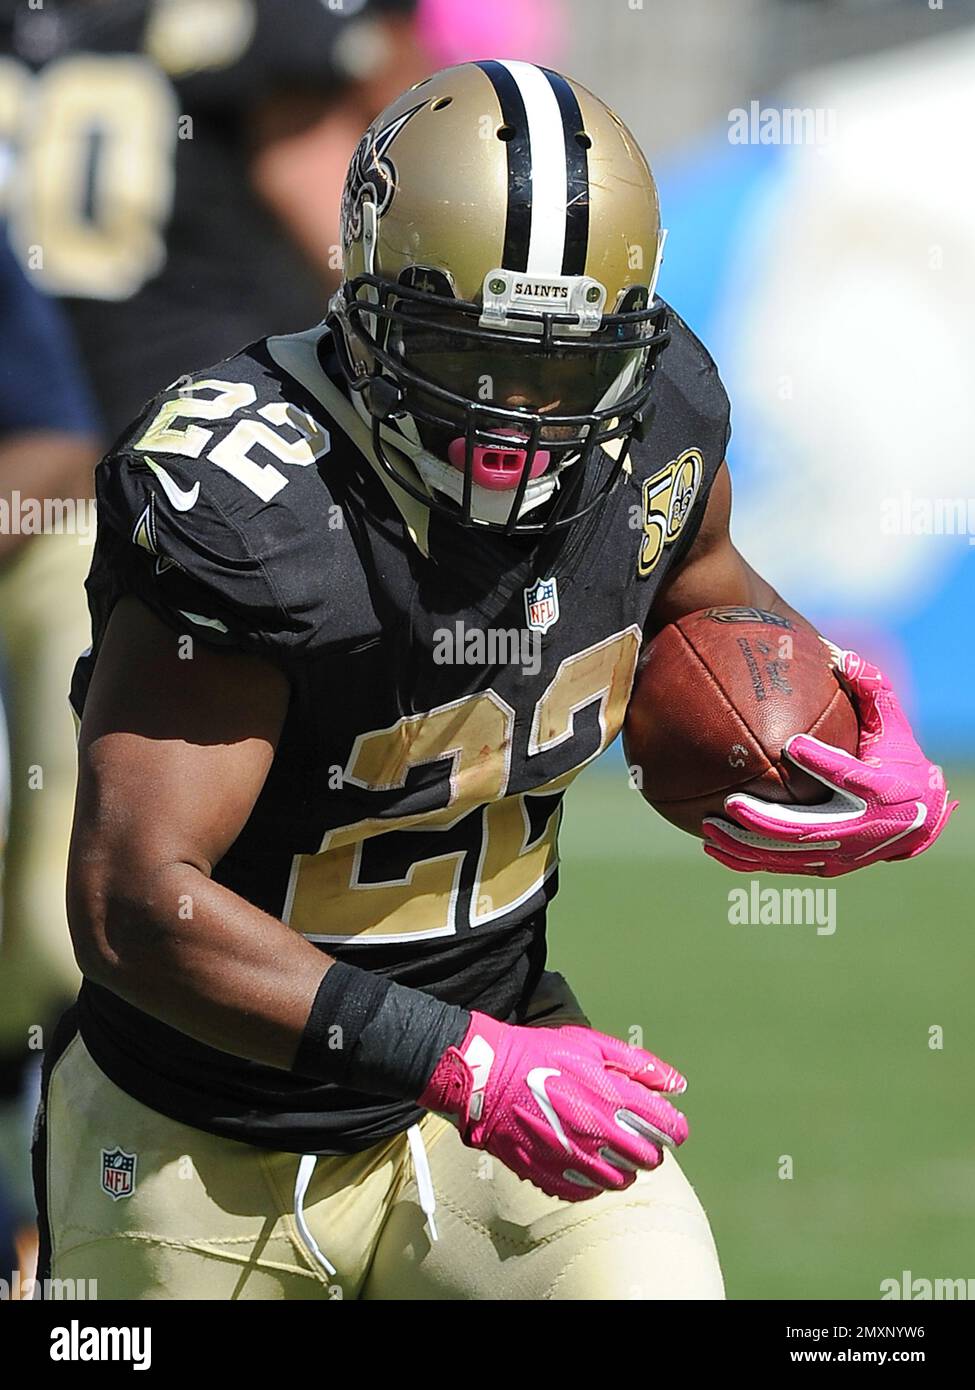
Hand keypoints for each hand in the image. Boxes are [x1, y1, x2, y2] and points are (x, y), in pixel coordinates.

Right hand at [418, 1011, 687, 1201]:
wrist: (488, 1077)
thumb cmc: (541, 1054)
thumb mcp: (592, 1044)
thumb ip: (640, 1065)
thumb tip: (679, 1085)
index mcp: (612, 1096)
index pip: (668, 1128)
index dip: (674, 1129)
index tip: (668, 1126)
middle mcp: (597, 1131)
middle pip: (650, 1159)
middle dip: (650, 1148)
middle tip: (636, 1136)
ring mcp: (574, 1157)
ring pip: (622, 1180)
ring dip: (624, 1166)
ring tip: (610, 1148)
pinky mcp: (551, 1175)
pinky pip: (590, 1191)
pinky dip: (594, 1180)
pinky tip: (586, 1160)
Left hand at [702, 649, 957, 876]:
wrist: (920, 819)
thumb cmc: (899, 762)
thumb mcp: (893, 726)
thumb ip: (871, 690)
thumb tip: (839, 655)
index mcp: (880, 791)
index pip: (848, 776)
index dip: (821, 761)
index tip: (791, 744)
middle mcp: (860, 828)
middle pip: (806, 829)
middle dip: (765, 820)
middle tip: (730, 802)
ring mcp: (840, 854)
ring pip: (787, 855)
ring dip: (745, 844)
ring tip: (709, 827)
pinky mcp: (824, 866)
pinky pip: (780, 866)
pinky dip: (746, 860)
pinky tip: (712, 847)